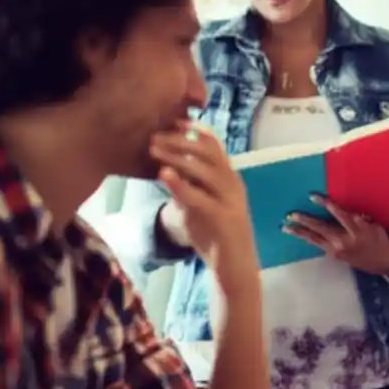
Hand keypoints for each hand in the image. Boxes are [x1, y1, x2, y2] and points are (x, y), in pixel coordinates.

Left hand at [150, 124, 256, 289]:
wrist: (234, 267)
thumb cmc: (215, 235)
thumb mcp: (197, 204)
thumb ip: (185, 186)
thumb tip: (165, 166)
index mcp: (229, 179)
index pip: (215, 146)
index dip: (195, 130)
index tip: (172, 121)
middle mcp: (233, 185)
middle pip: (209, 152)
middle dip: (180, 140)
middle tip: (153, 136)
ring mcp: (232, 201)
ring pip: (206, 170)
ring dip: (177, 157)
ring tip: (154, 150)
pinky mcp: (225, 219)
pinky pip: (202, 197)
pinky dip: (182, 184)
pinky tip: (164, 174)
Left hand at [284, 195, 388, 275]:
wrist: (383, 260)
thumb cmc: (377, 237)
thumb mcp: (371, 225)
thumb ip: (356, 219)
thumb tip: (341, 212)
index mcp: (357, 230)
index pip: (339, 215)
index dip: (326, 205)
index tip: (312, 196)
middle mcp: (345, 241)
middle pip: (322, 228)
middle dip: (305, 220)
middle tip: (291, 214)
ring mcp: (337, 249)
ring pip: (315, 239)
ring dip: (299, 232)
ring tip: (285, 227)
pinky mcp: (333, 255)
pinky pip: (318, 244)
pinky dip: (307, 238)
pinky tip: (297, 234)